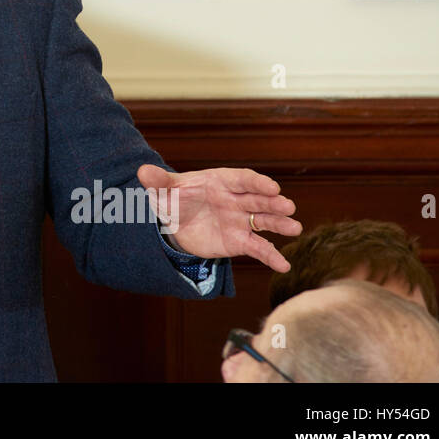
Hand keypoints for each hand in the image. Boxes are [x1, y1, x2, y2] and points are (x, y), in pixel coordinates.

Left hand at [137, 164, 301, 272]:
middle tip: (288, 206)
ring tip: (295, 228)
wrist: (175, 223)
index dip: (258, 182)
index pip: (243, 179)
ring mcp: (240, 220)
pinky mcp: (240, 241)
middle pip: (258, 199)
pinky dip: (272, 256)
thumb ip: (157, 181)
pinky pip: (259, 248)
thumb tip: (142, 171)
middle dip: (273, 202)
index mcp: (221, 182)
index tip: (272, 187)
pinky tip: (284, 266)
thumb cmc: (174, 199)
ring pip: (264, 221)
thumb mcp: (164, 191)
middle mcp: (236, 200)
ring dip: (280, 224)